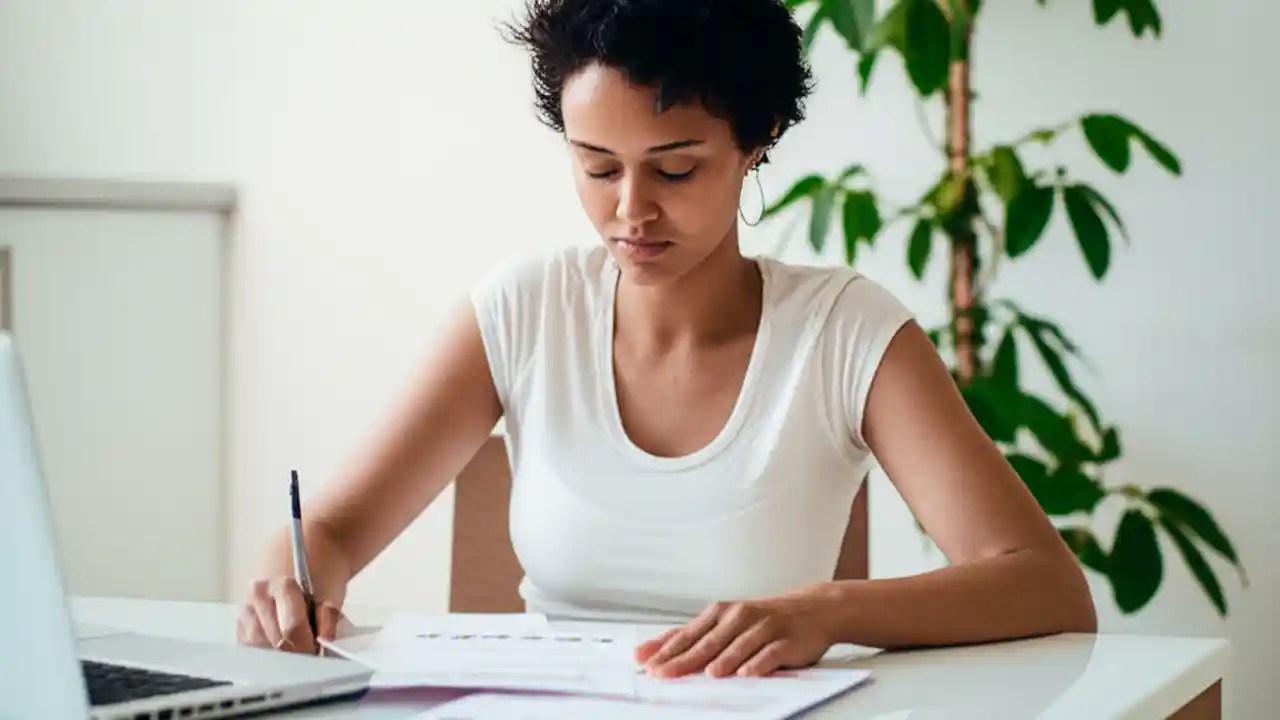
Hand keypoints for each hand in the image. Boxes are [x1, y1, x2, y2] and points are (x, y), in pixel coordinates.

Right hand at [235, 576, 342, 654]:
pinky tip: (281, 646)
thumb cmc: (321, 572)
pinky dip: (266, 650)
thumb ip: (328, 619)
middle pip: (273, 641)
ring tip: (296, 648)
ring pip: (258, 647)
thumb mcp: (332, 592)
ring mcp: (246, 606)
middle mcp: (258, 594)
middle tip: (310, 654)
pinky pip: (249, 645)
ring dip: (278, 654)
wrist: (307, 550)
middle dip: (294, 653)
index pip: (292, 628)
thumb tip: (324, 644)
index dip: (307, 647)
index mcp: (282, 584)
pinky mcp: (240, 618)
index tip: (318, 656)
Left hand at [634, 595, 832, 678]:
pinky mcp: (786, 640)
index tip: (646, 663)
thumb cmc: (761, 621)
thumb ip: (689, 638)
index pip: (688, 635)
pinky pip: (771, 652)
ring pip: (739, 645)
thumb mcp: (724, 624)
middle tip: (663, 674)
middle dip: (684, 659)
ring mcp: (764, 627)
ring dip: (724, 659)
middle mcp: (739, 618)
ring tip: (709, 674)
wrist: (811, 609)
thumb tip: (647, 652)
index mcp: (720, 614)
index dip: (666, 650)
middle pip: (708, 642)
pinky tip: (748, 672)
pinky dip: (759, 662)